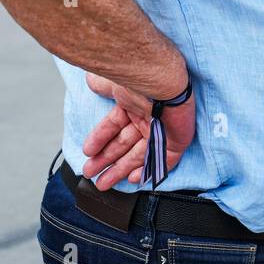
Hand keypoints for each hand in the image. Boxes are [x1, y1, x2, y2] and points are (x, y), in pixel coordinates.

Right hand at [82, 72, 194, 190]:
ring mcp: (162, 131)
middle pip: (123, 145)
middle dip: (105, 160)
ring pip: (139, 156)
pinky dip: (148, 171)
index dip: (99, 140)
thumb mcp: (116, 84)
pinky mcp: (176, 141)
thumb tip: (91, 80)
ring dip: (120, 170)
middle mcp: (147, 119)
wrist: (166, 84)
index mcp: (133, 106)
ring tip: (103, 183)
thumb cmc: (142, 81)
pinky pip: (163, 160)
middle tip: (90, 173)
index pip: (113, 127)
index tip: (87, 152)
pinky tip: (133, 179)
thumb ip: (104, 85)